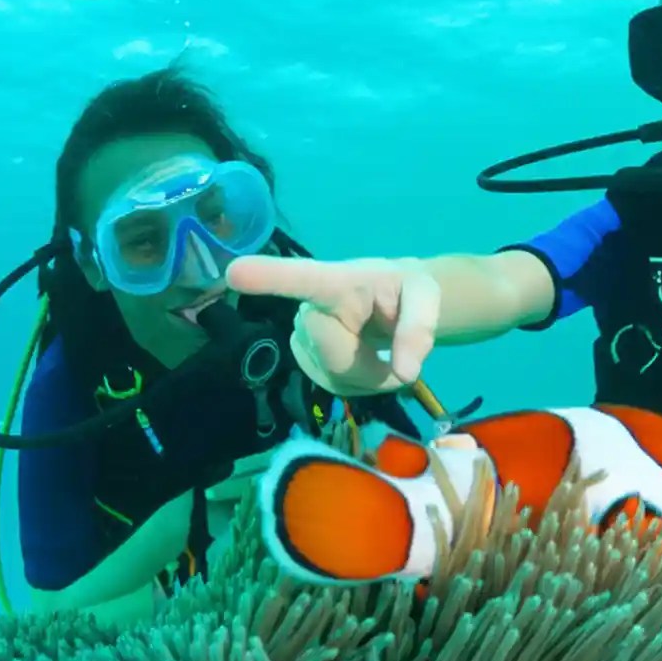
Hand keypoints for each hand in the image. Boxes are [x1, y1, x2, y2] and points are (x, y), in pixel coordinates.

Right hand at [227, 255, 440, 395]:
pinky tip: (372, 369)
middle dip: (372, 368)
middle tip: (403, 360)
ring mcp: (303, 336)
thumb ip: (419, 328)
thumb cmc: (406, 291)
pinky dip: (361, 387)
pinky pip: (332, 387)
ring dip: (369, 380)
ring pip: (331, 376)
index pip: (299, 278)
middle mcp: (309, 305)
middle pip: (333, 355)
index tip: (235, 272)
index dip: (267, 277)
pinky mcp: (306, 359)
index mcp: (335, 281)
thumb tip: (405, 372)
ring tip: (387, 358)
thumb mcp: (426, 298)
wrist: (400, 306)